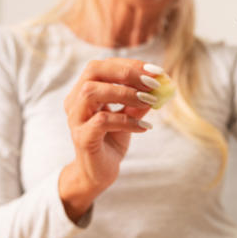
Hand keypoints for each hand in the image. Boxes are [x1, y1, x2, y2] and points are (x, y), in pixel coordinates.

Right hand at [59, 58, 161, 221]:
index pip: (104, 65)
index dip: (130, 65)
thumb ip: (140, 101)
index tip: (156, 71)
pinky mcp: (81, 137)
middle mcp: (75, 101)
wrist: (99, 172)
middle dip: (126, 73)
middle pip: (93, 71)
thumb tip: (161, 85)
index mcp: (84, 90)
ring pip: (92, 92)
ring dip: (125, 93)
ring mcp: (76, 119)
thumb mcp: (129, 116)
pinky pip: (101, 121)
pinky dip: (126, 121)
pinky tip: (144, 127)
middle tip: (153, 83)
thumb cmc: (111, 140)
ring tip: (149, 102)